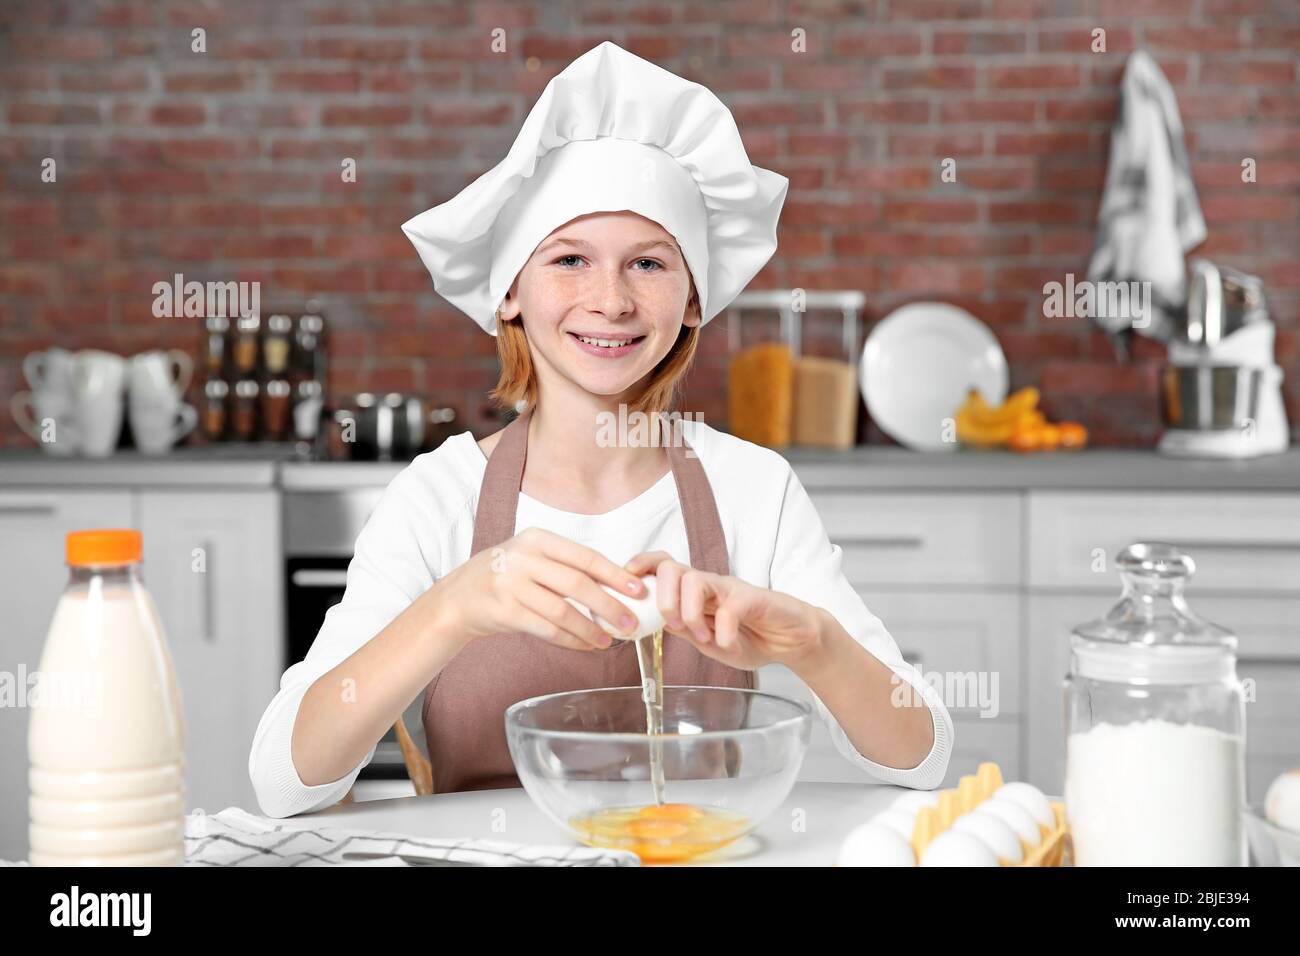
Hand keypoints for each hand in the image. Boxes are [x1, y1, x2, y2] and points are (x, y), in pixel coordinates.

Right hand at [433, 527, 646, 651]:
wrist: (459, 597)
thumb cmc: (507, 576)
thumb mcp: (532, 557)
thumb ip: (567, 566)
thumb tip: (617, 585)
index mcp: (538, 539)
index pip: (586, 557)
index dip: (615, 575)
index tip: (638, 591)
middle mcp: (524, 558)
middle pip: (578, 584)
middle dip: (609, 606)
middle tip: (630, 622)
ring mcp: (512, 585)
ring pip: (563, 611)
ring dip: (590, 629)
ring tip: (608, 640)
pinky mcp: (505, 612)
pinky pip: (547, 629)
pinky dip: (571, 639)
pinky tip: (585, 644)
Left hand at [623, 551, 826, 670]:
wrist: (793, 641)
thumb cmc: (750, 637)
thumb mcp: (707, 640)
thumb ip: (684, 629)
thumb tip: (654, 621)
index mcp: (695, 592)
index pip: (664, 566)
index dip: (643, 566)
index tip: (627, 582)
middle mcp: (710, 584)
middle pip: (672, 568)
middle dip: (664, 599)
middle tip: (676, 625)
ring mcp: (731, 589)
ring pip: (696, 581)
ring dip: (691, 614)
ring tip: (704, 638)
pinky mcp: (754, 599)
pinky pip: (730, 608)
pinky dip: (723, 632)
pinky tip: (729, 645)